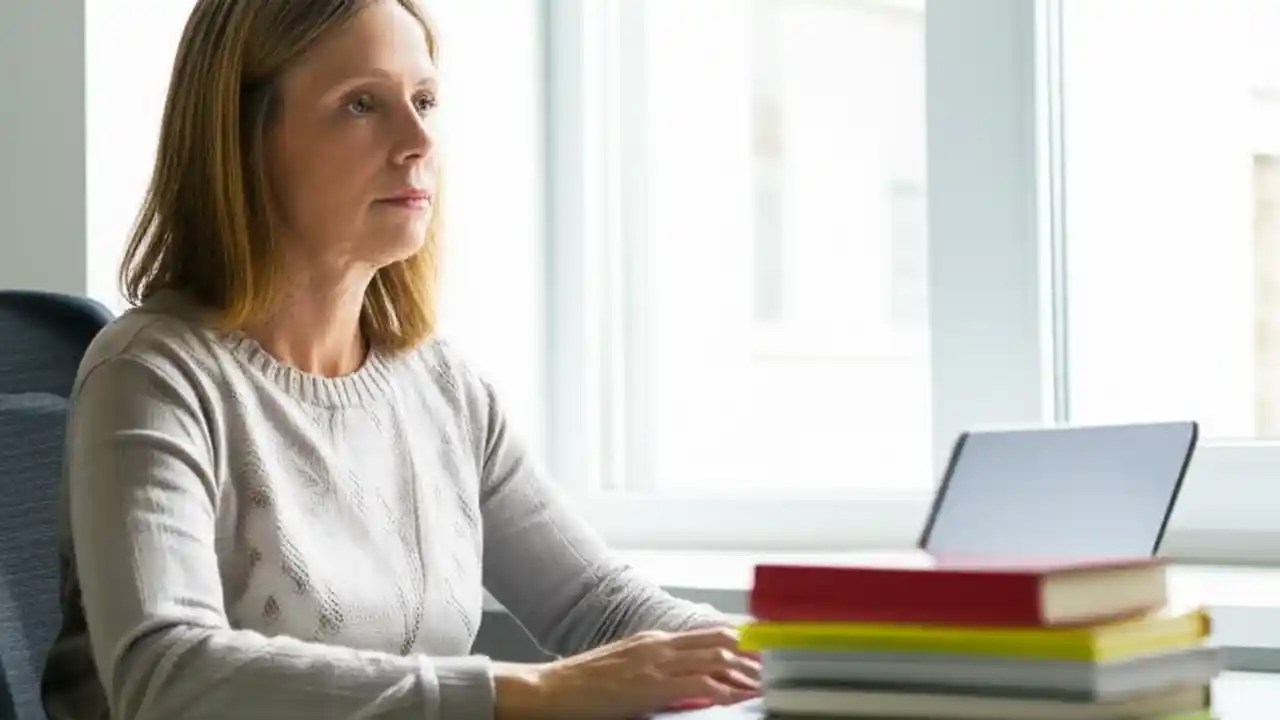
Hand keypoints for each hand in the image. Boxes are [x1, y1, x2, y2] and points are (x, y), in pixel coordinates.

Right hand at [494, 626, 760, 719]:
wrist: (549, 690)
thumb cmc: (581, 686)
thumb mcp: (624, 670)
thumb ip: (655, 671)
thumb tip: (682, 681)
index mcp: (653, 641)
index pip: (707, 635)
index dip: (739, 642)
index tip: (761, 653)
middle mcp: (659, 646)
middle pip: (719, 641)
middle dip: (750, 656)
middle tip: (774, 669)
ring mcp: (655, 663)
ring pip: (715, 659)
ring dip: (745, 673)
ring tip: (765, 685)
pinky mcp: (650, 685)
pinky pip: (698, 684)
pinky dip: (724, 690)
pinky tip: (739, 697)